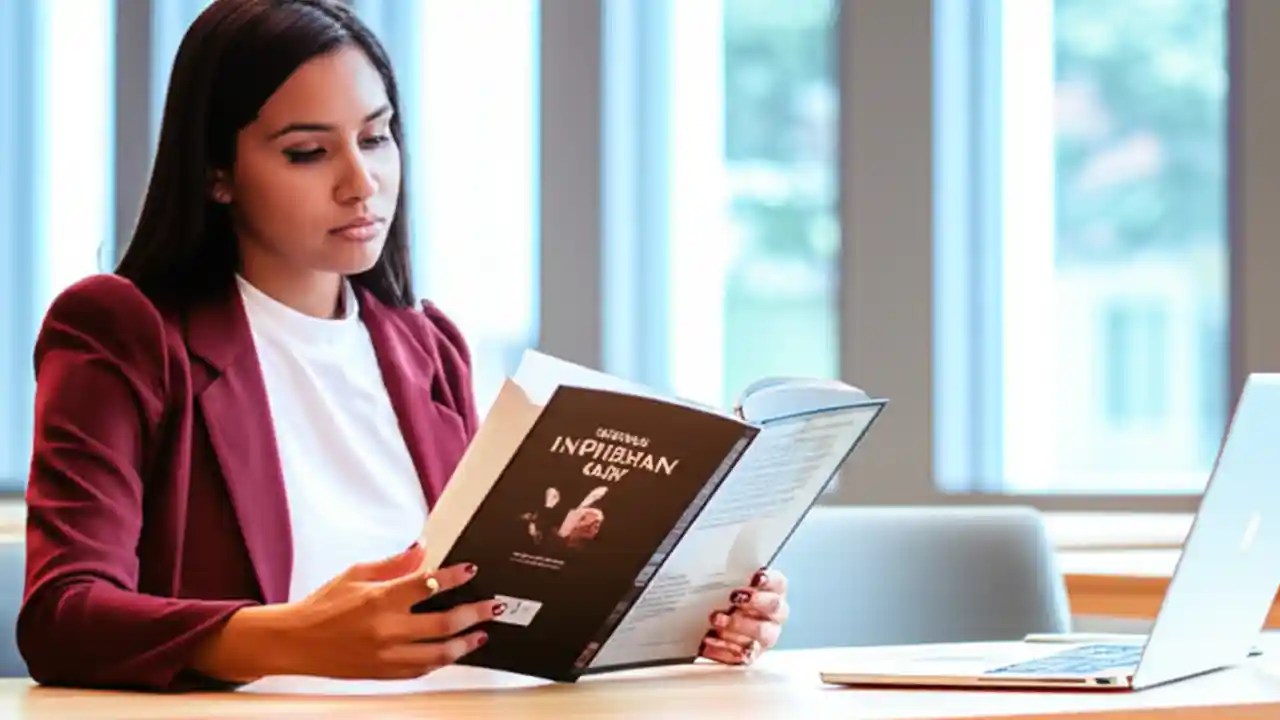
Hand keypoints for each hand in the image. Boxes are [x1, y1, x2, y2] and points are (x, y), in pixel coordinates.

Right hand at [279, 544, 504, 679]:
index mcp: (380, 599)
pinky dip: (441, 661)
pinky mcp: (383, 673)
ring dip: (465, 643)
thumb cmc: (322, 606)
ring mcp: (387, 655)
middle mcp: (387, 629)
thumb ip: (393, 564)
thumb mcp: (355, 573)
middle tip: (492, 607)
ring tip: (480, 634)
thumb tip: (422, 549)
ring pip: (438, 653)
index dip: (454, 576)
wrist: (295, 642)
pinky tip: (452, 652)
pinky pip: (421, 670)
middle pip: (444, 623)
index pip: (427, 585)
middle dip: (474, 613)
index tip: (472, 569)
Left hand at [700, 567, 788, 665]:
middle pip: (774, 607)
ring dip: (738, 626)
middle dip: (754, 602)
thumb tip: (713, 555)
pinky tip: (708, 641)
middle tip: (733, 598)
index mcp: (772, 591)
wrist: (708, 621)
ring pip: (763, 633)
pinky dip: (724, 649)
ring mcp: (765, 637)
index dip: (769, 580)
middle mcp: (774, 614)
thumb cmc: (720, 595)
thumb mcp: (722, 579)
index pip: (779, 582)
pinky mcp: (750, 656)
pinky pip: (743, 656)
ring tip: (715, 620)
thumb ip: (726, 571)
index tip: (755, 577)